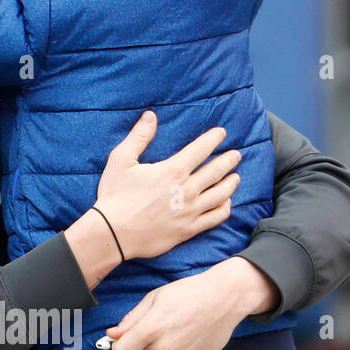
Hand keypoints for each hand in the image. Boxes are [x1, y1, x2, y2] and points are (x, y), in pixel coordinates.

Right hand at [96, 112, 240, 260]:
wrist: (113, 234)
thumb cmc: (114, 196)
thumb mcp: (121, 160)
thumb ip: (139, 136)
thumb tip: (151, 115)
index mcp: (172, 171)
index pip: (201, 149)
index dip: (213, 139)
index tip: (221, 133)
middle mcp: (187, 190)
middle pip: (216, 171)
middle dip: (229, 160)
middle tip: (236, 155)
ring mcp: (190, 212)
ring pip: (221, 195)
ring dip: (231, 183)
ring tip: (236, 177)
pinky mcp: (188, 230)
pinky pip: (214, 218)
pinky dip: (224, 208)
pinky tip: (226, 203)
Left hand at [106, 257, 279, 349]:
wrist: (225, 298)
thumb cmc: (189, 292)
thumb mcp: (155, 297)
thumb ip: (131, 319)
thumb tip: (112, 334)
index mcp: (152, 327)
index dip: (117, 345)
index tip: (122, 338)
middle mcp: (165, 346)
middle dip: (132, 348)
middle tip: (143, 334)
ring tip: (153, 343)